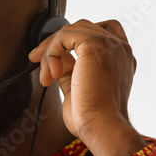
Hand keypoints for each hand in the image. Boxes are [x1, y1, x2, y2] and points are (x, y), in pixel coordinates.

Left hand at [29, 19, 144, 155]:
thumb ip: (70, 70)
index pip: (98, 34)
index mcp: (120, 59)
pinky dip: (52, 52)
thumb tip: (56, 59)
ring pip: (72, 30)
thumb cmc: (93, 118)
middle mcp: (119, 49)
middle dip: (55, 43)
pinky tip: (52, 74)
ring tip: (46, 75)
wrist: (102, 127)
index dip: (73, 41)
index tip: (55, 59)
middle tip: (36, 59)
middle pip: (82, 28)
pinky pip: (65, 36)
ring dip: (51, 50)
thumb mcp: (78, 87)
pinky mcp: (96, 46)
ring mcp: (110, 45)